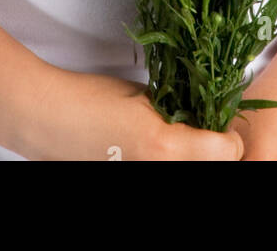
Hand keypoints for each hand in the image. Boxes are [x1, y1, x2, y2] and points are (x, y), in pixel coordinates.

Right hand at [19, 66, 244, 161]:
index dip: (230, 136)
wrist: (47, 120)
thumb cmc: (92, 100)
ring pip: (187, 171)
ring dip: (191, 157)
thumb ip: (176, 109)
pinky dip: (169, 162)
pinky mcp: (129, 181)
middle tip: (208, 132)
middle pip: (210, 166)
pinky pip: (163, 172)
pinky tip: (156, 150)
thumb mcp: (144, 96)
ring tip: (178, 138)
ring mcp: (141, 180)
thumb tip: (200, 114)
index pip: (227, 152)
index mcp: (167, 145)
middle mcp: (159, 172)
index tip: (226, 124)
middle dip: (214, 151)